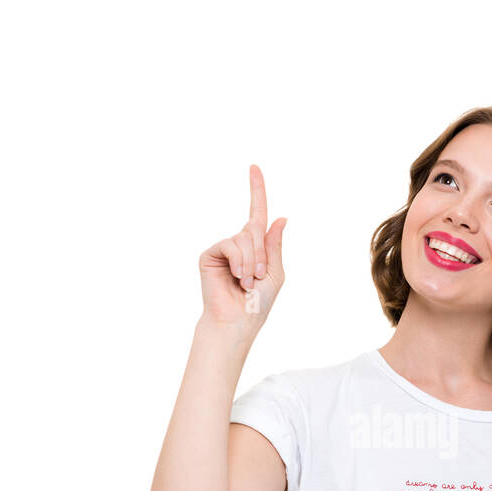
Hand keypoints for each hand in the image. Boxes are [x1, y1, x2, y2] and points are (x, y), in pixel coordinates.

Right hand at [198, 164, 286, 326]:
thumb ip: (275, 245)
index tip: (254, 167)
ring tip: (248, 281)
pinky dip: (239, 261)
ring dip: (253, 261)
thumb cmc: (258, 303)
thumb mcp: (275, 273)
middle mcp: (239, 243)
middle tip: (259, 277)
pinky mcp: (210, 253)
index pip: (257, 213)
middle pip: (255, 229)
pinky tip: (238, 276)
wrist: (237, 320)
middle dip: (263, 254)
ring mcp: (224, 248)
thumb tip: (281, 216)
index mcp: (256, 247)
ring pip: (244, 238)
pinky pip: (230, 244)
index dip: (257, 190)